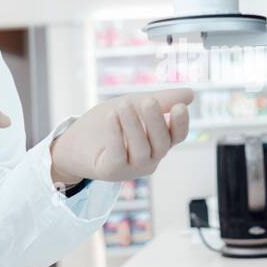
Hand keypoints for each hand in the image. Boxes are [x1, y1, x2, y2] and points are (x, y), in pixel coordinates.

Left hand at [49, 88, 192, 184]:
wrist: (74, 141)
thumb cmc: (108, 123)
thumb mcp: (135, 105)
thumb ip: (161, 101)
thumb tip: (191, 94)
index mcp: (158, 142)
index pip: (177, 136)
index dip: (181, 123)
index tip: (179, 107)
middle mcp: (150, 158)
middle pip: (161, 143)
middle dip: (155, 121)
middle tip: (148, 101)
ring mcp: (132, 168)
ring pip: (142, 150)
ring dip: (133, 126)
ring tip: (124, 105)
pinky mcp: (112, 172)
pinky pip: (118, 154)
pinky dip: (116, 134)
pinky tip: (111, 117)